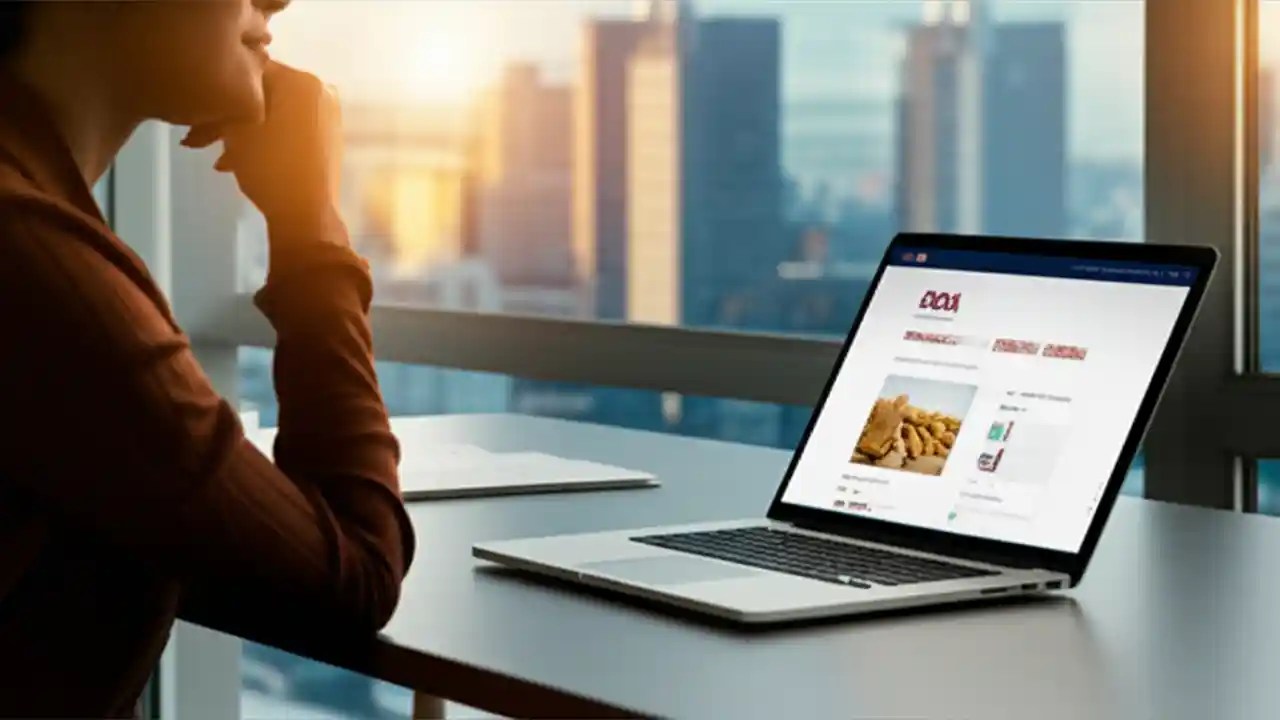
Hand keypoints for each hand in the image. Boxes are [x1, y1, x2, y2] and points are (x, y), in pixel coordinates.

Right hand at [181, 61, 342, 232]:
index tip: (201, 114)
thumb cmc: (268, 165)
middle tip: (201, 139)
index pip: (251, 69)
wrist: (305, 213)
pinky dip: (267, 141)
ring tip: (221, 157)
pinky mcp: (329, 138)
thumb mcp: (236, 128)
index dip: (222, 89)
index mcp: (300, 80)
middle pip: (264, 94)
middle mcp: (320, 90)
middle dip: (231, 117)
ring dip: (245, 132)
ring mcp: (328, 115)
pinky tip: (241, 162)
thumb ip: (230, 100)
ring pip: (275, 114)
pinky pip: (291, 129)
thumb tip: (226, 94)